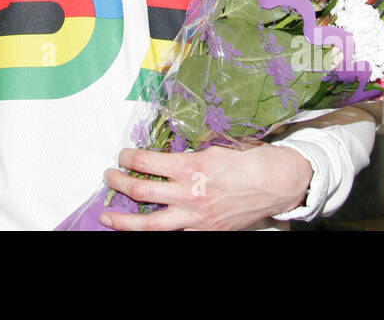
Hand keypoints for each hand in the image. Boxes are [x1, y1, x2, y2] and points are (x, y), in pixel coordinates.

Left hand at [100, 143, 313, 230]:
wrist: (277, 184)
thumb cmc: (248, 161)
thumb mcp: (213, 149)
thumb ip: (187, 156)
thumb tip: (164, 158)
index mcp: (190, 167)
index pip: (145, 162)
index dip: (128, 158)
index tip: (123, 155)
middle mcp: (188, 194)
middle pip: (140, 192)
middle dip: (118, 183)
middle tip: (109, 176)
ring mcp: (195, 218)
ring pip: (150, 225)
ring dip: (124, 221)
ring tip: (107, 216)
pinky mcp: (205, 232)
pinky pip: (175, 235)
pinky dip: (157, 232)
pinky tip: (144, 230)